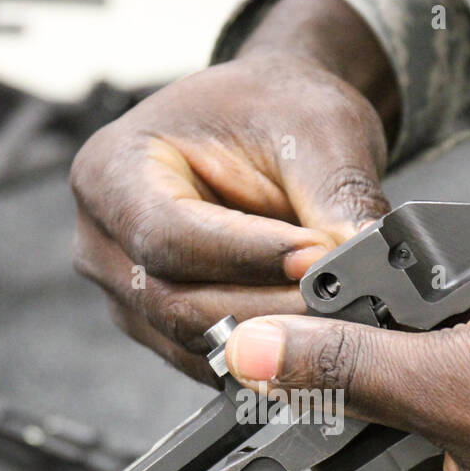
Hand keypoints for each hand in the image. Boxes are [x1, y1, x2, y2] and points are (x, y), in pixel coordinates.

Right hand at [70, 0, 397, 381]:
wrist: (273, 128)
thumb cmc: (276, 111)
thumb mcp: (318, 131)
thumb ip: (338, 196)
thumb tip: (366, 258)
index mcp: (111, 169)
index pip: (168, 236)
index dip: (245, 257)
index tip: (315, 258)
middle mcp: (103, 239)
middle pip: (174, 303)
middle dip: (265, 307)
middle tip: (340, 298)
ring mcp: (126, 293)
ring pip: (194, 342)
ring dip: (272, 337)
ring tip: (337, 314)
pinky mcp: (161, 328)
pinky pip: (211, 359)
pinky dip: (267, 354)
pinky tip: (316, 333)